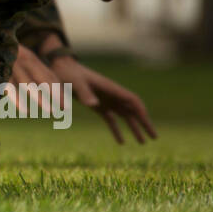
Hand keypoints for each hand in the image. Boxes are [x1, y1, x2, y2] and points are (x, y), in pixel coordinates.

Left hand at [7, 44, 157, 143]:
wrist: (58, 68)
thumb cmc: (67, 74)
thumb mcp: (75, 83)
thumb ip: (84, 93)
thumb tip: (94, 105)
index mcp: (110, 88)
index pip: (132, 100)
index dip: (142, 113)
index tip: (148, 126)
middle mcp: (111, 94)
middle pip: (132, 109)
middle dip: (144, 123)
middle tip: (154, 138)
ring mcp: (105, 99)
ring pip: (124, 115)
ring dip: (133, 128)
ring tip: (142, 143)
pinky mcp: (96, 105)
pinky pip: (111, 119)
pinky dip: (116, 129)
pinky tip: (121, 142)